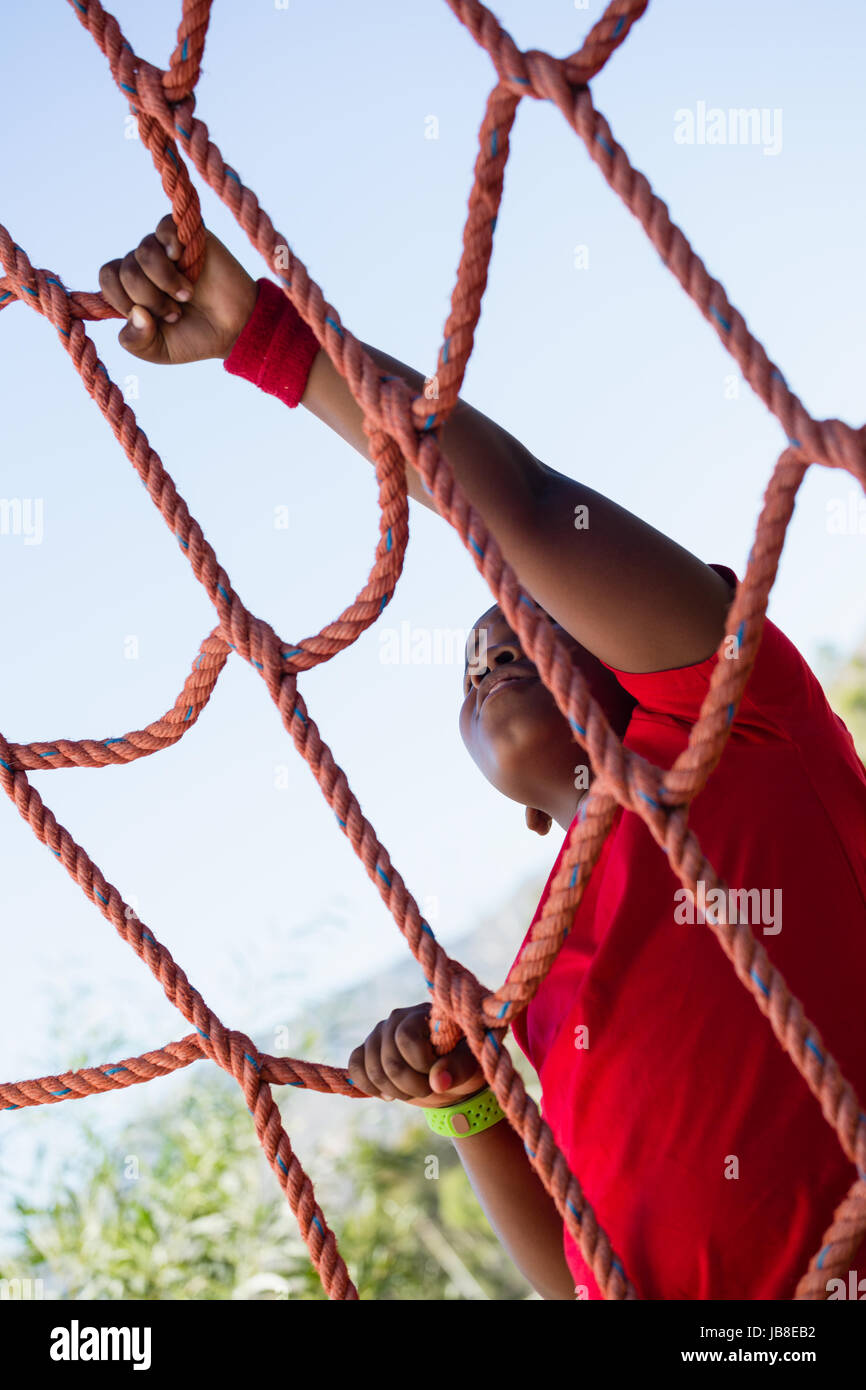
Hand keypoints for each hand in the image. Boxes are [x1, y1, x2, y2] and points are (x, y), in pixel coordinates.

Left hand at [98, 215, 257, 364]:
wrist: (235, 330)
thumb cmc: (195, 339)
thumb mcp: (157, 350)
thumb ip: (135, 341)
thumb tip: (136, 313)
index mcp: (133, 289)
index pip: (108, 278)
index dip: (122, 299)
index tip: (152, 319)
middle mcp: (146, 266)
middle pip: (124, 269)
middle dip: (148, 298)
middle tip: (175, 313)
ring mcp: (167, 249)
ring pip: (143, 252)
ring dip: (163, 280)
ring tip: (186, 295)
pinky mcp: (188, 236)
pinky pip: (164, 228)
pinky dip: (170, 243)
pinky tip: (181, 259)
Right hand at [347, 1003, 487, 1108]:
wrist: (448, 1075)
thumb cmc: (464, 1063)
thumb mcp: (470, 1065)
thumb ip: (457, 1069)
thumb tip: (438, 1081)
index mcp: (424, 1013)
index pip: (406, 1039)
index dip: (421, 1064)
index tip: (439, 1075)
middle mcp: (397, 1017)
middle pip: (389, 1058)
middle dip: (409, 1084)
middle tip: (428, 1089)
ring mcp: (379, 1033)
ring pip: (371, 1066)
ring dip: (393, 1090)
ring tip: (412, 1091)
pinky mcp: (367, 1049)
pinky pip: (355, 1065)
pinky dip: (369, 1085)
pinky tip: (389, 1093)